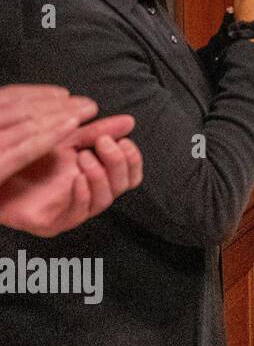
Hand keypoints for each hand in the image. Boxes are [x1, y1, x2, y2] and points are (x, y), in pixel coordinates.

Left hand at [0, 89, 141, 237]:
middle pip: (122, 186)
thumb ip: (97, 131)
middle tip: (104, 143)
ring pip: (104, 200)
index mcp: (97, 177)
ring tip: (84, 156)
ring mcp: (73, 212)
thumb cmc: (29, 160)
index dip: (132, 159)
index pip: (130, 175)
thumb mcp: (67, 139)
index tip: (123, 140)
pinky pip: (78, 212)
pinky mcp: (54, 224)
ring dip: (99, 176)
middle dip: (118, 163)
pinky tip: (77, 178)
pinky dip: (82, 194)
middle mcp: (90, 196)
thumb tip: (129, 121)